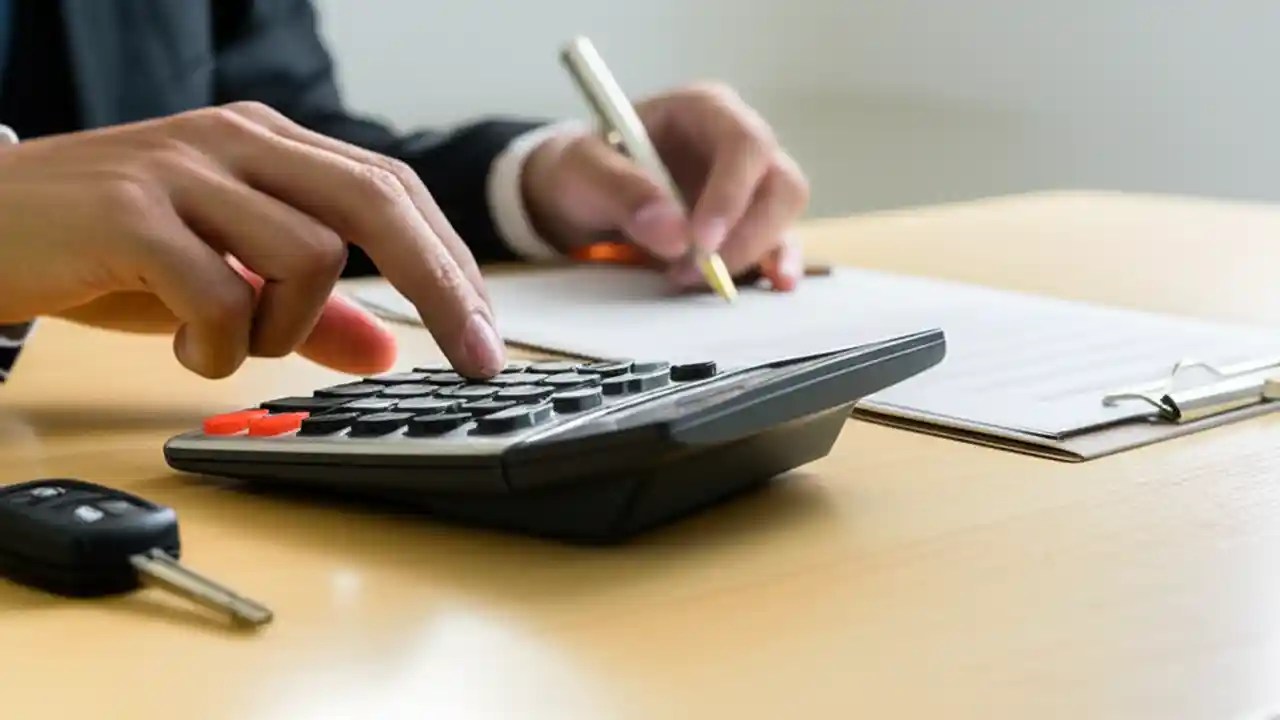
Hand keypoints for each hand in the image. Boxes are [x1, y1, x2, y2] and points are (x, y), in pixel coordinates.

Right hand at [0, 102, 504, 378]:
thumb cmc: (103, 250)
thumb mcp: (224, 280)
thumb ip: (309, 314)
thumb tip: (386, 349)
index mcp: (267, 144)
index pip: (392, 191)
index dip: (451, 263)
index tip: (490, 334)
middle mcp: (235, 140)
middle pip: (377, 202)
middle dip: (441, 288)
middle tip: (475, 356)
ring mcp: (182, 170)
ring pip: (307, 255)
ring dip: (285, 328)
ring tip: (224, 340)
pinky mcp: (128, 214)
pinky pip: (222, 295)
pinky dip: (220, 346)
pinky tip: (183, 346)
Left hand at [521, 83, 809, 290]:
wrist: (580, 196)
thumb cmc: (583, 168)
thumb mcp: (581, 169)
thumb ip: (621, 191)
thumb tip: (673, 233)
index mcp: (704, 110)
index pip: (745, 143)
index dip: (732, 193)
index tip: (701, 240)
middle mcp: (737, 145)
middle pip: (780, 183)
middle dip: (747, 233)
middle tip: (697, 269)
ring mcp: (748, 186)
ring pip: (783, 216)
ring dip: (752, 254)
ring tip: (697, 280)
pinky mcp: (747, 225)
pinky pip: (778, 246)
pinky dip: (774, 268)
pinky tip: (771, 286)